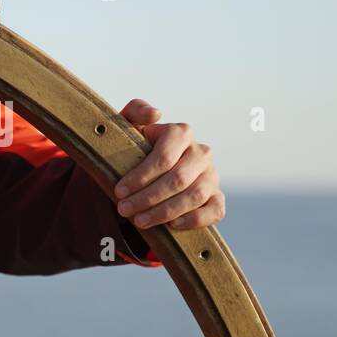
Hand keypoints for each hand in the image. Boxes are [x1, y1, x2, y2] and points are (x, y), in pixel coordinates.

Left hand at [113, 99, 224, 230]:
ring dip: (165, 212)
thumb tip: (155, 114)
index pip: (164, 156)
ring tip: (139, 221)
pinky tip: (172, 226)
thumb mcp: (128, 126)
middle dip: (148, 197)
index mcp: (181, 133)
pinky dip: (194, 219)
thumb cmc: (135, 146)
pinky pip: (214, 210)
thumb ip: (135, 110)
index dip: (141, 176)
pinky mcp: (217, 197)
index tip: (119, 190)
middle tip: (124, 209)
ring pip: (194, 196)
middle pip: (178, 179)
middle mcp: (201, 152)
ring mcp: (212, 175)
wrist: (149, 170)